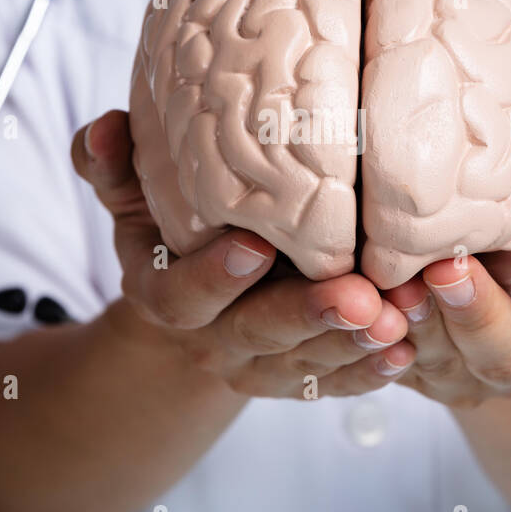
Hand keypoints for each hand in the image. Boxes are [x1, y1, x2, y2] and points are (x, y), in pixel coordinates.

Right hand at [73, 110, 415, 398]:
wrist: (190, 303)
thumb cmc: (168, 227)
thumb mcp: (133, 196)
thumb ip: (113, 165)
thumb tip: (105, 128)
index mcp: (163, 292)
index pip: (182, 294)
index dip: (216, 275)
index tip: (255, 245)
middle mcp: (210, 337)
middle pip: (257, 335)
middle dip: (309, 316)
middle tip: (357, 297)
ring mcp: (255, 363)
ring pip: (303, 363)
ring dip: (353, 344)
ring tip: (397, 318)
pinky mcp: (297, 376)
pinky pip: (333, 383)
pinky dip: (369, 371)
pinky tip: (405, 350)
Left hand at [382, 113, 510, 407]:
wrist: (486, 297)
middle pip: (504, 355)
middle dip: (478, 312)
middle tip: (451, 266)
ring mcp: (457, 373)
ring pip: (439, 362)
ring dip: (419, 322)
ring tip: (398, 281)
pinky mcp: (404, 370)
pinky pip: (382, 365)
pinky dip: (370, 333)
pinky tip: (356, 298)